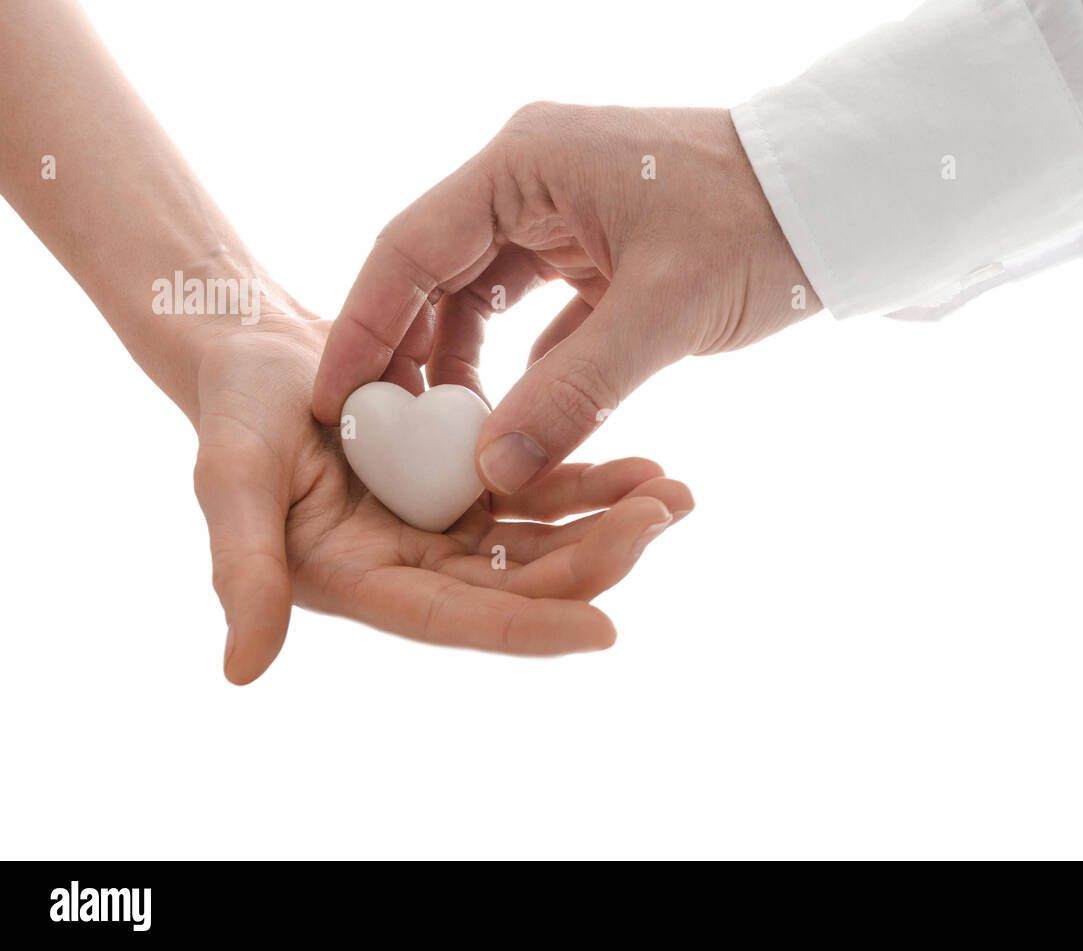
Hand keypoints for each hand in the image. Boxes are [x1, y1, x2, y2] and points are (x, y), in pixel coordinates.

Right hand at [193, 308, 691, 683]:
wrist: (260, 354)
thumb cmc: (232, 411)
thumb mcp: (229, 480)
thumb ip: (241, 569)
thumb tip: (241, 672)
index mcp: (370, 580)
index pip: (457, 618)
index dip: (527, 626)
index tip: (605, 630)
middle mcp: (422, 563)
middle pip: (521, 578)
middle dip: (597, 557)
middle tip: (662, 517)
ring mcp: (453, 522)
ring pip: (546, 535)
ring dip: (611, 517)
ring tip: (675, 492)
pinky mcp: (475, 477)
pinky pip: (543, 485)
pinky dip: (592, 476)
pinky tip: (645, 465)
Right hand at [312, 104, 819, 494]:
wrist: (836, 198)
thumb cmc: (757, 225)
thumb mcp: (663, 312)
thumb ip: (573, 394)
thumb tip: (491, 476)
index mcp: (522, 165)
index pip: (409, 250)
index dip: (363, 329)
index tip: (331, 401)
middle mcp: (529, 182)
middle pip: (435, 276)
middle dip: (411, 359)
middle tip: (385, 440)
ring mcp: (562, 216)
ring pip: (482, 300)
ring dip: (466, 370)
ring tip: (450, 444)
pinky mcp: (596, 253)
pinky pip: (536, 316)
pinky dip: (521, 369)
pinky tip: (509, 423)